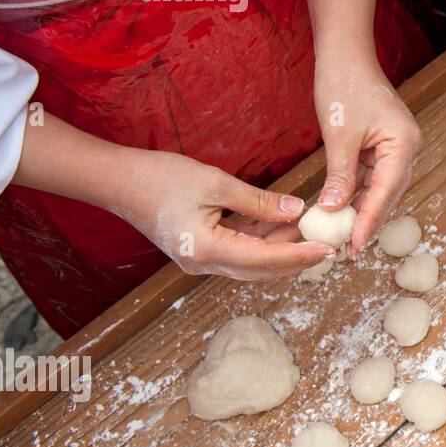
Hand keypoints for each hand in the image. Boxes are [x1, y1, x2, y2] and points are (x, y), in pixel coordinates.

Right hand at [119, 151, 333, 278]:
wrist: (116, 180)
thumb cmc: (161, 177)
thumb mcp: (217, 183)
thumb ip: (259, 201)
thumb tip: (296, 211)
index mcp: (207, 250)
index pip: (265, 259)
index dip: (299, 255)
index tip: (328, 249)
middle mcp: (203, 264)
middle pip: (261, 269)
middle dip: (296, 259)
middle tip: (329, 246)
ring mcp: (199, 260)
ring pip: (251, 263)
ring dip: (280, 250)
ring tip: (311, 233)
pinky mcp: (198, 251)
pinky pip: (238, 252)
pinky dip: (262, 243)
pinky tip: (283, 227)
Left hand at [315, 57, 421, 253]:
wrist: (344, 55)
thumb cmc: (344, 85)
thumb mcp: (340, 133)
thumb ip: (340, 174)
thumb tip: (333, 210)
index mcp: (404, 143)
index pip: (386, 191)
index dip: (369, 221)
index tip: (354, 246)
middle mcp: (406, 149)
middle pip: (388, 194)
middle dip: (367, 221)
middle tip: (347, 250)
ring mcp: (394, 148)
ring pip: (378, 189)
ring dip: (360, 210)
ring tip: (341, 237)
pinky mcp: (380, 147)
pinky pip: (369, 177)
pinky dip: (354, 194)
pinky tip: (339, 211)